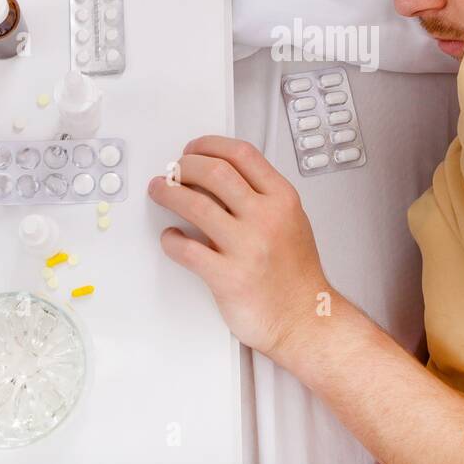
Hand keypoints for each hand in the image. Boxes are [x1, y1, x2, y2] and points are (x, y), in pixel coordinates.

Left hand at [147, 135, 331, 365]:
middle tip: (172, 171)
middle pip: (215, 171)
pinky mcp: (227, 277)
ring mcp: (246, 247)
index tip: (193, 149)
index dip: (210, 145)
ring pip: (194, 204)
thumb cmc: (296, 274)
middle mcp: (266, 218)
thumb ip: (261, 196)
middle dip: (184, 166)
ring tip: (159, 191)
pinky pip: (186, 249)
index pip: (241, 154)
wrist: (304, 318)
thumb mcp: (291, 220)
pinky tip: (171, 237)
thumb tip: (219, 175)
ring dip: (168, 193)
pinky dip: (171, 239)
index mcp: (282, 199)